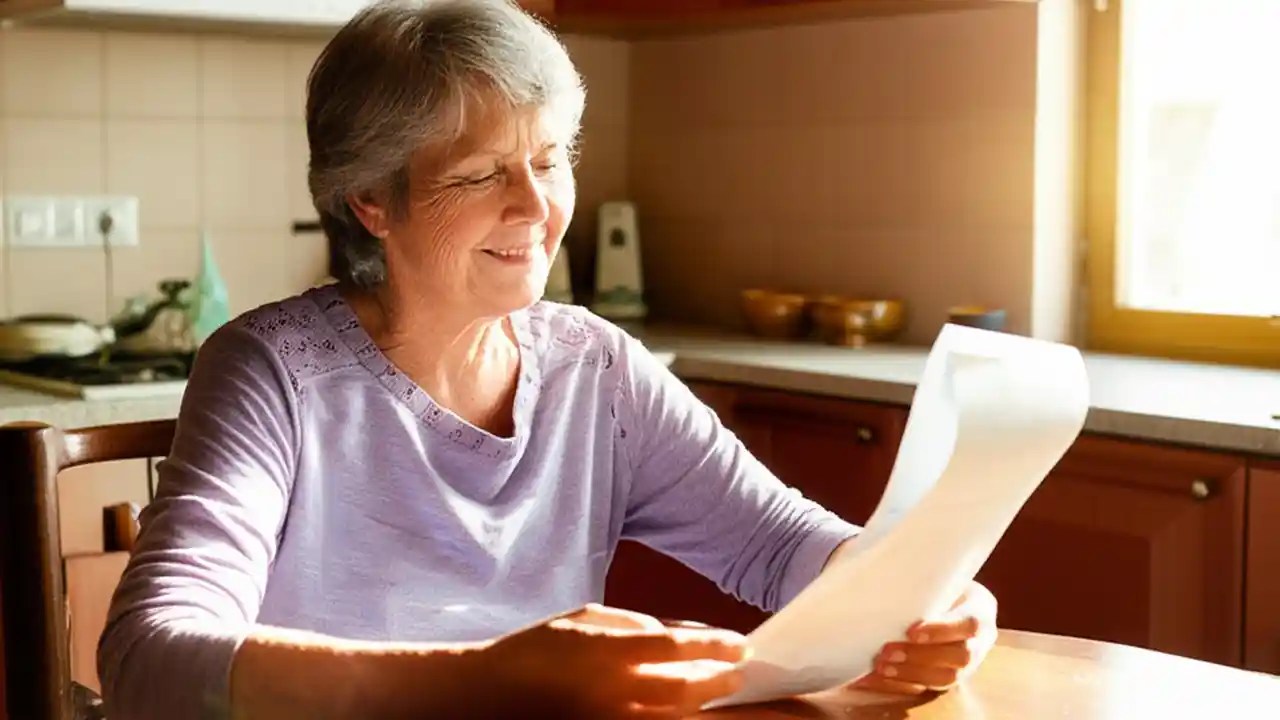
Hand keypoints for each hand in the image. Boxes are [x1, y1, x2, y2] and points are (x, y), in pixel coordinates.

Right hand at [479, 603, 747, 718]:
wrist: (490, 695)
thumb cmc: (539, 649)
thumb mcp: (584, 618)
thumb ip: (633, 624)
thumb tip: (679, 634)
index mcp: (606, 651)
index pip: (675, 647)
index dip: (714, 645)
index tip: (740, 644)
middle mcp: (611, 691)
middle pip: (683, 690)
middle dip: (719, 681)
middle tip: (741, 674)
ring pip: (674, 719)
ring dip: (707, 710)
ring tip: (727, 698)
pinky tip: (694, 714)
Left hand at [854, 581, 997, 694]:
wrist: (937, 598)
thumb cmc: (932, 581)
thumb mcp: (934, 574)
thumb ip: (918, 578)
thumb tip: (870, 567)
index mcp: (980, 608)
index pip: (969, 623)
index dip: (942, 630)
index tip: (911, 631)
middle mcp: (979, 641)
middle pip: (960, 657)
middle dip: (921, 657)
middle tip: (886, 652)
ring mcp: (966, 664)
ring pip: (945, 679)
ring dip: (909, 674)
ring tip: (880, 667)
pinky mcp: (946, 680)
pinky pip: (926, 689)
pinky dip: (897, 685)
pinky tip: (872, 678)